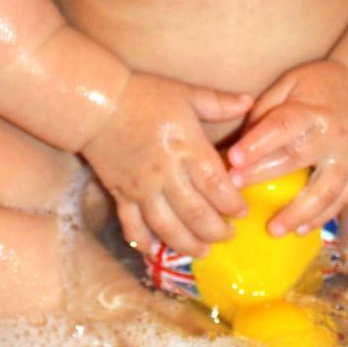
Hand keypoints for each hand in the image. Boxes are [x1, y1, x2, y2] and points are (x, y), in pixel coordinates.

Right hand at [82, 72, 250, 256]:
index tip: (242, 212)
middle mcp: (166, 173)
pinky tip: (153, 251)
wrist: (97, 105)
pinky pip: (133, 225)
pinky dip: (143, 241)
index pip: (216, 185)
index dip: (232, 204)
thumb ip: (219, 103)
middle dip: (216, 230)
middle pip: (196, 213)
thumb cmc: (145, 96)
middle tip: (228, 236)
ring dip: (187, 244)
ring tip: (203, 252)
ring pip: (167, 226)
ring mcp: (142, 188)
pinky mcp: (121, 194)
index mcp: (187, 148)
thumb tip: (250, 102)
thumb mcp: (186, 94)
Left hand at [226, 59, 347, 235]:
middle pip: (298, 159)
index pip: (282, 126)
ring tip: (273, 229)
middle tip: (235, 193)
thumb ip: (266, 111)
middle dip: (264, 176)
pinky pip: (341, 201)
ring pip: (325, 191)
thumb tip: (239, 145)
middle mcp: (335, 136)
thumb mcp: (291, 84)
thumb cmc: (320, 86)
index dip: (257, 144)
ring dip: (298, 213)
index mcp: (314, 109)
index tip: (232, 159)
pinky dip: (321, 217)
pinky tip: (300, 230)